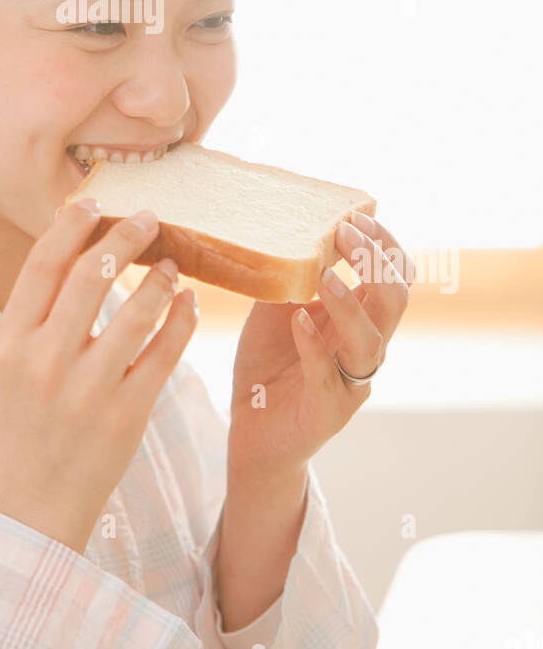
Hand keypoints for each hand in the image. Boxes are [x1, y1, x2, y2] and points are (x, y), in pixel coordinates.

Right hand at [0, 200, 197, 553]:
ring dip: (160, 277)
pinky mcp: (127, 414)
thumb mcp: (14, 362)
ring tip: (170, 265)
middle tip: (149, 217)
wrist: (31, 506)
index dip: (71, 223)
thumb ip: (42, 311)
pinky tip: (186, 304)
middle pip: (93, 273)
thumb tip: (77, 243)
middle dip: (126, 235)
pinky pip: (165, 352)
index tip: (95, 200)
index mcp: (12, 341)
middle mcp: (46, 360)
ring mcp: (88, 389)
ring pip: (137, 309)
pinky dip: (181, 319)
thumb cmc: (25, 422)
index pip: (42, 263)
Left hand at [226, 211, 412, 487]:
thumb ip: (291, 276)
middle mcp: (365, 347)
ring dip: (350, 303)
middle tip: (345, 232)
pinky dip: (314, 345)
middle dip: (376, 261)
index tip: (356, 217)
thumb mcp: (276, 308)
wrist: (253, 431)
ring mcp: (351, 382)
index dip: (384, 245)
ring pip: (372, 340)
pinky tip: (299, 321)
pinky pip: (328, 377)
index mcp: (359, 319)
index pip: (395, 276)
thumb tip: (291, 230)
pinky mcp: (327, 411)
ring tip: (325, 276)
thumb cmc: (269, 364)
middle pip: (396, 300)